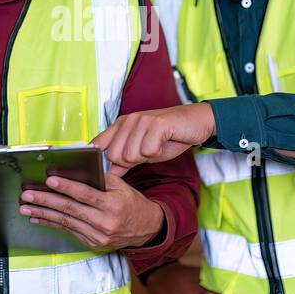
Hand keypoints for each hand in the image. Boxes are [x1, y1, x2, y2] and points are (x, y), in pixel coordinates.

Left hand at [18, 172, 163, 250]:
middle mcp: (105, 222)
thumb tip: (75, 171)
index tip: (49, 180)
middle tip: (27, 195)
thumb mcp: (122, 186)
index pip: (86, 194)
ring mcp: (97, 235)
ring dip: (43, 213)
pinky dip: (51, 223)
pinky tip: (38, 217)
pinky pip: (68, 231)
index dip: (67, 187)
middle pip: (70, 209)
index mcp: (113, 204)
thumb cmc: (131, 203)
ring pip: (65, 222)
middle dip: (46, 201)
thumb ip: (101, 179)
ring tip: (25, 206)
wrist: (145, 229)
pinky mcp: (92, 243)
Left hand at [91, 103, 215, 174]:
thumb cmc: (169, 137)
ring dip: (146, 157)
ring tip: (156, 146)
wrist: (196, 122)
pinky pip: (148, 150)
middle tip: (145, 154)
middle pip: (114, 155)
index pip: (98, 144)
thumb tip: (109, 173)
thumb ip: (125, 161)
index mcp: (121, 125)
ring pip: (130, 154)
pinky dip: (157, 153)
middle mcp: (128, 120)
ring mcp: (142, 120)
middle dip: (129, 162)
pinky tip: (163, 144)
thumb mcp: (144, 152)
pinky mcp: (156, 123)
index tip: (106, 169)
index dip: (100, 159)